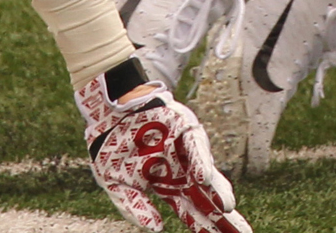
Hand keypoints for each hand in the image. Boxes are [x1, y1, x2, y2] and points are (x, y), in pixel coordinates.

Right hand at [77, 76, 252, 232]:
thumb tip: (155, 228)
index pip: (191, 209)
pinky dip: (199, 161)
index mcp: (168, 184)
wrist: (108, 114)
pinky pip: (194, 146)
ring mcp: (184, 149)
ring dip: (215, 190)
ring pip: (205, 172)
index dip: (203, 224)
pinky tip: (204, 179)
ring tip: (226, 208)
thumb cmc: (114, 149)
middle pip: (205, 195)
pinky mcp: (184, 127)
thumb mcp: (118, 186)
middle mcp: (181, 168)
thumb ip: (134, 207)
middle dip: (222, 215)